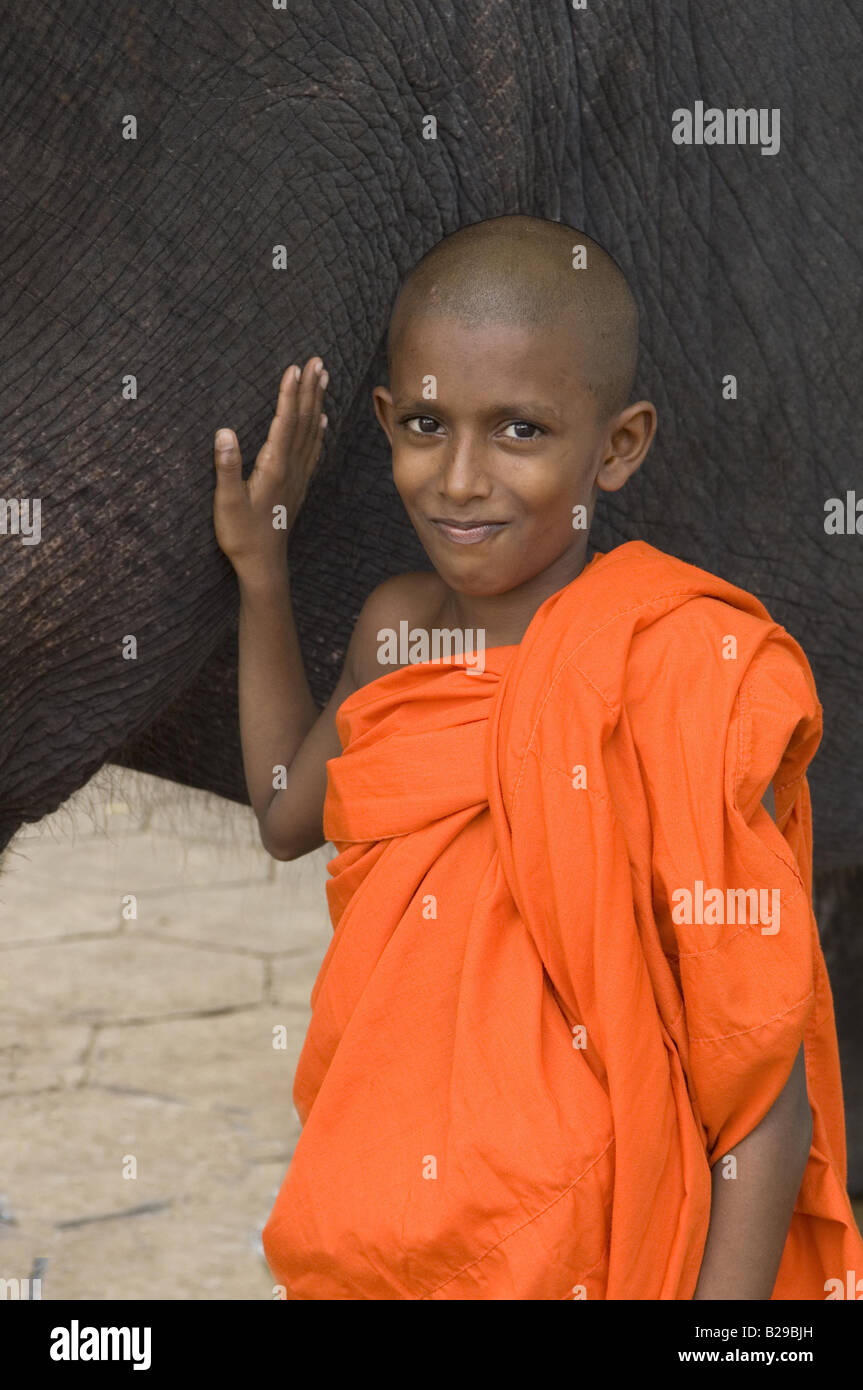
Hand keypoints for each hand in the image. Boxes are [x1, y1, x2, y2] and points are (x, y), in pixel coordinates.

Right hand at [213, 358, 327, 578]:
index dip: (290, 394)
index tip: (294, 368)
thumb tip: (223, 433)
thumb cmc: (241, 535)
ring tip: (323, 379)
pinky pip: (312, 450)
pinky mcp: (298, 485)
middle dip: (310, 389)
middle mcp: (291, 468)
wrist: (264, 564)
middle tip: (317, 361)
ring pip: (311, 432)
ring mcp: (298, 476)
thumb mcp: (226, 503)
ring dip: (317, 403)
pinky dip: (318, 430)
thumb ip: (226, 467)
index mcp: (273, 468)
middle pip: (304, 421)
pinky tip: (322, 419)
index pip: (285, 423)